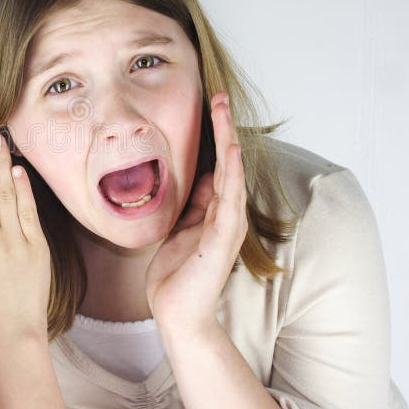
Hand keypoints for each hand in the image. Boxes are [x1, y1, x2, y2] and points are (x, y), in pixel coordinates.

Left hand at [145, 91, 247, 334]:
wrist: (176, 312)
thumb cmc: (177, 273)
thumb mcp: (180, 228)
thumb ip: (192, 205)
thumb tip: (200, 179)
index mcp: (213, 210)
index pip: (218, 164)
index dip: (215, 135)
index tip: (210, 105)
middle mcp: (225, 214)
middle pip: (228, 163)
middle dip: (223, 128)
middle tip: (219, 96)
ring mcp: (226, 226)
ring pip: (231, 175)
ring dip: (228, 142)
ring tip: (225, 112)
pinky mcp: (221, 240)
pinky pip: (229, 202)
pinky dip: (232, 175)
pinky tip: (231, 153)